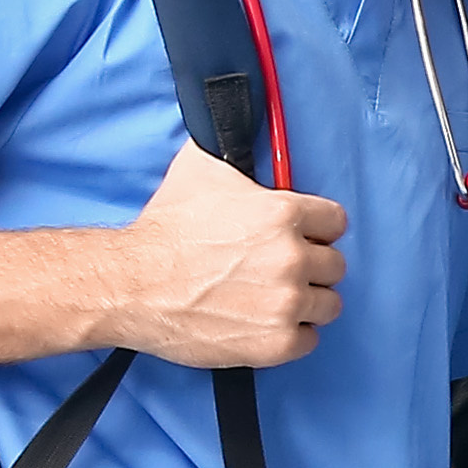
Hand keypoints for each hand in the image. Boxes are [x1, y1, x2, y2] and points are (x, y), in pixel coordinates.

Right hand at [106, 143, 344, 367]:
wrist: (131, 285)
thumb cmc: (164, 231)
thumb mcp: (199, 171)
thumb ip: (232, 153)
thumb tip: (235, 125)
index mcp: (284, 213)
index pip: (336, 222)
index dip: (316, 229)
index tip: (302, 237)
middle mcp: (292, 257)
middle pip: (334, 265)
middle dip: (310, 267)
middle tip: (279, 271)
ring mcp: (287, 302)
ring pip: (328, 304)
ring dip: (306, 302)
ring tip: (274, 299)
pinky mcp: (276, 342)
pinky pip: (309, 340)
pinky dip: (291, 335)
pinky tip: (266, 324)